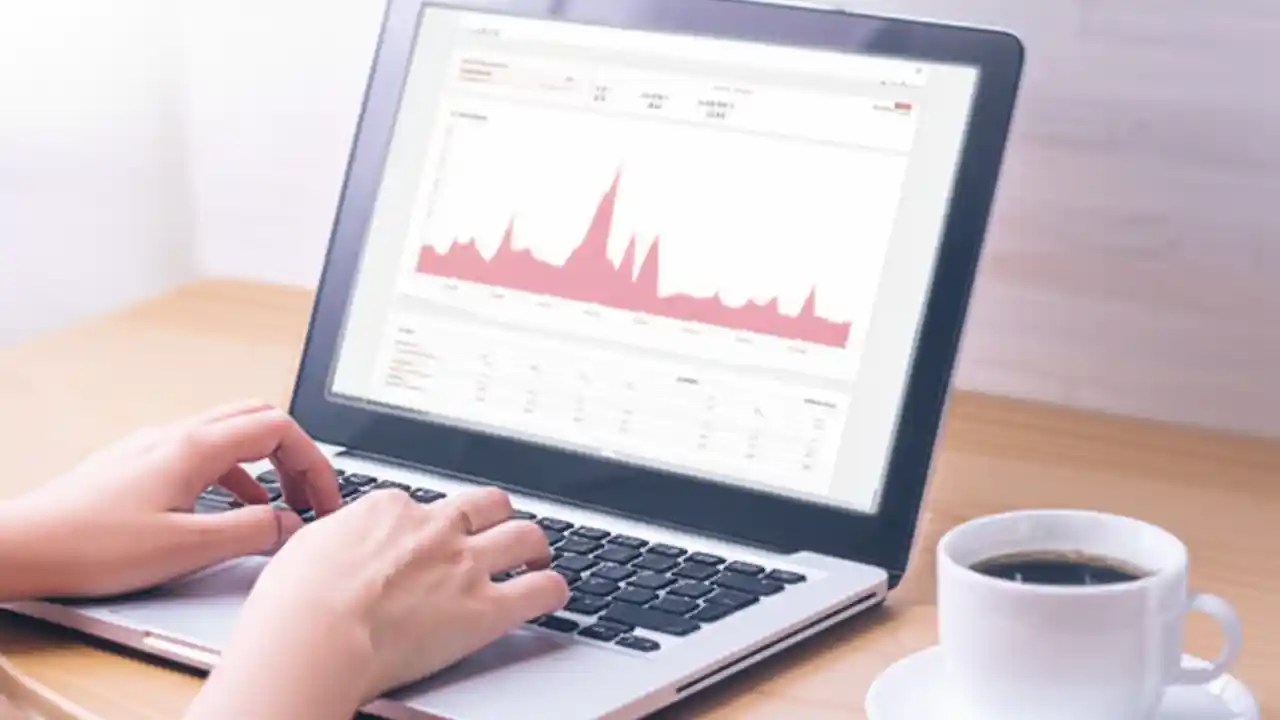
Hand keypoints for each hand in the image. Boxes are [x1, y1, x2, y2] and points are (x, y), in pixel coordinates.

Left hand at [0, 400, 340, 598]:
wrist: (22, 546)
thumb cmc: (91, 546)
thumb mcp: (186, 547)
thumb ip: (250, 532)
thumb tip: (291, 525)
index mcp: (195, 447)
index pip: (279, 429)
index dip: (314, 463)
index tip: (325, 500)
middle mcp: (177, 436)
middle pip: (259, 418)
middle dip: (296, 454)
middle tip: (311, 494)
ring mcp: (155, 446)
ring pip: (231, 434)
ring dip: (266, 464)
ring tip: (281, 504)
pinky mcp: (138, 465)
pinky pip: (203, 454)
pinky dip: (234, 475)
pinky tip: (230, 508)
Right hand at [187, 487, 570, 719]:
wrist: (312, 639)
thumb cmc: (296, 604)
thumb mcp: (307, 547)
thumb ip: (337, 540)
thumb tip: (335, 545)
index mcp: (390, 510)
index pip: (427, 504)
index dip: (432, 524)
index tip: (432, 539)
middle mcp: (435, 529)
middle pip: (488, 505)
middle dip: (498, 516)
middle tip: (501, 531)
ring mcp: (464, 565)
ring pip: (525, 536)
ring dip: (534, 546)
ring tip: (537, 558)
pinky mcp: (485, 608)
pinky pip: (541, 589)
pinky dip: (554, 589)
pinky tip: (554, 593)